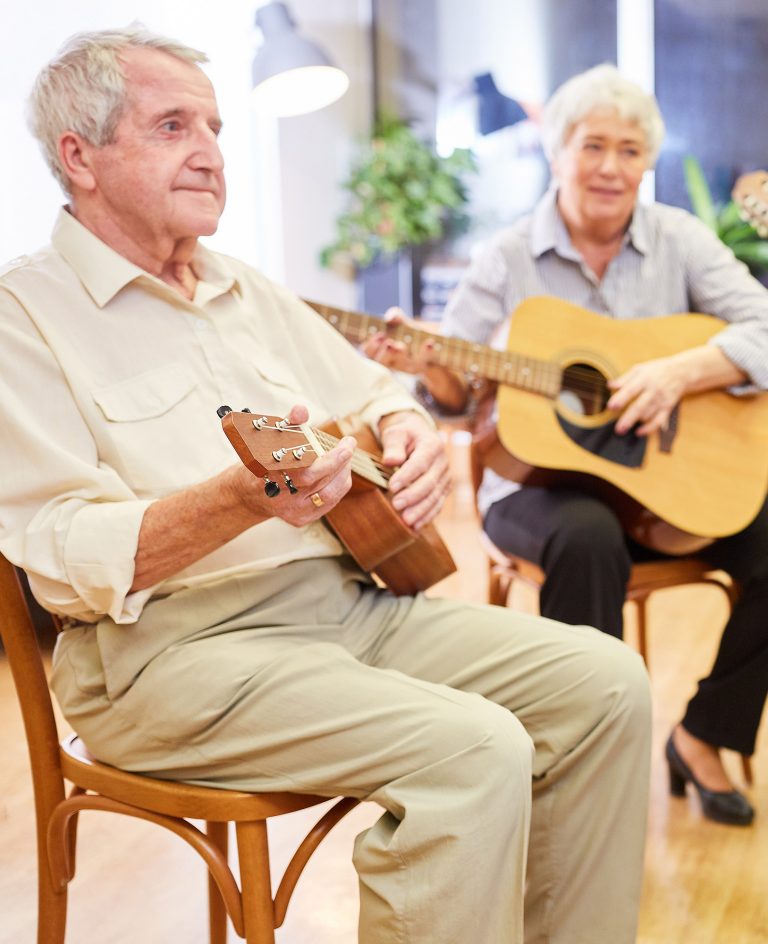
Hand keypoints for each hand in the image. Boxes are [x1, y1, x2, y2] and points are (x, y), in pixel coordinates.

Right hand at [233, 404, 356, 524]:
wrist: (246, 495)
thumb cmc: (261, 462)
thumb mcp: (267, 440)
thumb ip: (287, 424)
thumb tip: (301, 409)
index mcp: (267, 472)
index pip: (303, 466)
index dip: (329, 457)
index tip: (347, 443)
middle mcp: (278, 494)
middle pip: (316, 479)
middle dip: (339, 461)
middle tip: (349, 445)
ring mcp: (289, 510)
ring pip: (326, 494)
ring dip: (342, 474)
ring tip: (346, 458)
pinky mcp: (299, 519)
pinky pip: (327, 504)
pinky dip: (339, 487)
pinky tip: (340, 474)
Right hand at [360, 307, 436, 374]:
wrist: (429, 343)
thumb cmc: (407, 332)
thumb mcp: (401, 321)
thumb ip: (395, 316)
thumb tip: (389, 317)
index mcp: (379, 351)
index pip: (369, 352)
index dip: (371, 346)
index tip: (380, 335)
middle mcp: (389, 361)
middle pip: (382, 362)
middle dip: (384, 353)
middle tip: (389, 344)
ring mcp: (404, 367)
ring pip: (401, 366)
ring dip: (400, 356)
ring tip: (401, 346)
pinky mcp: (419, 367)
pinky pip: (421, 362)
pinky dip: (425, 352)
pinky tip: (430, 343)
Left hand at [378, 411, 451, 528]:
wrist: (420, 437)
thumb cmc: (404, 436)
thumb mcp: (396, 433)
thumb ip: (393, 446)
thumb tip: (390, 461)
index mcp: (432, 445)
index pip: (420, 463)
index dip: (407, 476)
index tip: (391, 487)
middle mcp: (443, 462)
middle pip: (430, 482)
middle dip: (413, 496)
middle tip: (396, 505)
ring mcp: (446, 477)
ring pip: (435, 496)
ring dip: (421, 510)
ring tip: (406, 520)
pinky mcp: (444, 489)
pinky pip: (438, 504)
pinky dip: (427, 516)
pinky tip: (416, 526)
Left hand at [607, 356, 687, 435]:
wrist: (681, 372)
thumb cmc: (656, 370)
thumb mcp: (640, 369)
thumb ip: (624, 379)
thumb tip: (609, 385)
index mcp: (644, 379)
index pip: (631, 390)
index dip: (621, 398)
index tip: (611, 407)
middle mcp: (653, 391)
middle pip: (640, 406)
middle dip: (628, 418)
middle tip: (617, 428)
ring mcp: (661, 400)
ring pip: (648, 415)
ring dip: (636, 422)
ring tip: (622, 428)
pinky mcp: (667, 408)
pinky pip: (659, 421)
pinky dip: (649, 428)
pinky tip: (639, 432)